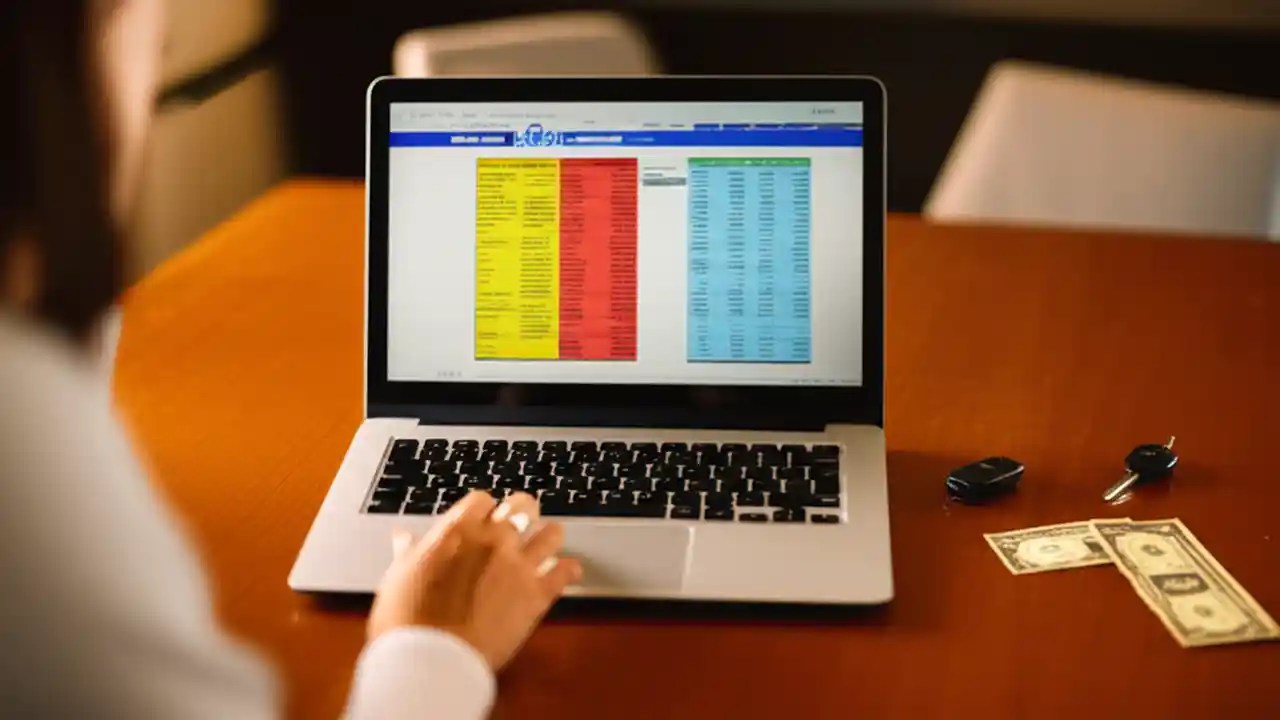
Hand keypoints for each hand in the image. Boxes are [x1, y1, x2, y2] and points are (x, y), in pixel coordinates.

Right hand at [367, 491, 582, 670]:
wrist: (431, 658)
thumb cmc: (408, 620)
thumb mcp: (399, 577)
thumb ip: (410, 552)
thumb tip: (404, 538)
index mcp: (459, 529)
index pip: (482, 499)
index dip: (483, 509)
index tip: (482, 519)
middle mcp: (494, 539)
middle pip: (522, 505)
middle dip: (523, 511)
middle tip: (521, 522)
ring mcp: (519, 565)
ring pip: (552, 533)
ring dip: (549, 537)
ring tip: (547, 543)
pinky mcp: (537, 594)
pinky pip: (566, 572)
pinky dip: (568, 570)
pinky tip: (566, 572)